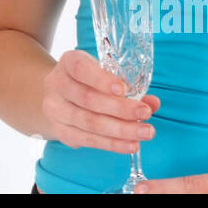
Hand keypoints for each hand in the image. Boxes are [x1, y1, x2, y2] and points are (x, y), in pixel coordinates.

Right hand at [41, 48, 160, 153]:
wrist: (58, 95)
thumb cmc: (87, 81)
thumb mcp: (103, 73)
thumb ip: (127, 86)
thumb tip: (153, 103)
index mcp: (68, 62)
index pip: (81, 69)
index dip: (102, 80)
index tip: (124, 89)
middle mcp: (57, 84)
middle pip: (88, 99)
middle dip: (120, 108)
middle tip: (145, 113)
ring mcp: (55, 109)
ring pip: (89, 122)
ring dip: (120, 130)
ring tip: (145, 132)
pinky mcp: (60, 131)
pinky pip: (88, 140)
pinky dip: (112, 144)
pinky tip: (131, 145)